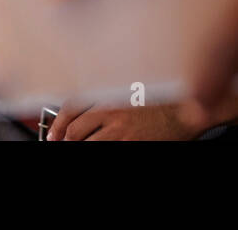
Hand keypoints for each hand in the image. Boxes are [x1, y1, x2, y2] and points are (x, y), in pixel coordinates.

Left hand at [48, 101, 201, 139]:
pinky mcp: (131, 143)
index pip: (71, 107)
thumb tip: (83, 111)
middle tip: (60, 144)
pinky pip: (106, 149)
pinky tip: (100, 148)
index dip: (58, 124)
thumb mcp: (127, 89)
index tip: (54, 133)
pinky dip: (99, 149)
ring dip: (78, 147)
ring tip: (76, 148)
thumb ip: (106, 98)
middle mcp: (111, 111)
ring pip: (87, 144)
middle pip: (75, 130)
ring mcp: (121, 131)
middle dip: (64, 140)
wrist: (184, 110)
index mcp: (108, 94)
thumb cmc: (159, 98)